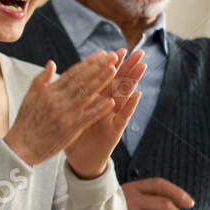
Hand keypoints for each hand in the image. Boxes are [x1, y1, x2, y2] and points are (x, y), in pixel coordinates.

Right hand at [3, 52, 121, 166]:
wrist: (20, 147)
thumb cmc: (25, 122)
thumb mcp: (29, 97)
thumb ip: (41, 79)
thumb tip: (52, 63)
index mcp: (48, 92)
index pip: (72, 73)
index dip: (88, 63)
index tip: (101, 54)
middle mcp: (57, 100)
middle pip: (81, 80)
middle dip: (98, 67)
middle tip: (113, 57)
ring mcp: (64, 114)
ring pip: (86, 94)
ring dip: (101, 82)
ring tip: (114, 70)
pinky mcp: (70, 128)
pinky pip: (87, 116)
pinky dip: (98, 109)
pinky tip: (110, 101)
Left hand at [64, 48, 145, 178]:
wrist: (79, 160)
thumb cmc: (75, 134)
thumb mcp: (71, 112)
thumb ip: (71, 95)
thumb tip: (67, 76)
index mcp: (95, 100)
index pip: (103, 79)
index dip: (109, 65)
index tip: (114, 49)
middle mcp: (107, 106)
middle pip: (119, 83)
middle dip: (128, 67)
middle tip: (138, 51)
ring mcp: (113, 117)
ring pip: (125, 96)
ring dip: (134, 81)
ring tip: (142, 65)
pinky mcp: (115, 130)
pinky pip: (123, 116)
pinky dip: (130, 105)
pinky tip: (137, 94)